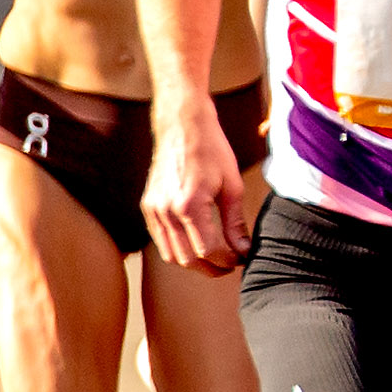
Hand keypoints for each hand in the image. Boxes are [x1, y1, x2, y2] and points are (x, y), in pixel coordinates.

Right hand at [144, 116, 252, 273]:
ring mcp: (153, 209)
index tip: (241, 258)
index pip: (208, 251)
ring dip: (194, 262)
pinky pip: (160, 240)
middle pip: (188, 259)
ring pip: (171, 255)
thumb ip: (235, 222)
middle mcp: (166, 210)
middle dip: (211, 267)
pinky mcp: (148, 205)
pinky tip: (196, 242)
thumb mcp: (232, 186)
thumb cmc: (211, 149)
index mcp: (189, 205)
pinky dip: (178, 248)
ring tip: (215, 257)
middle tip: (230, 264)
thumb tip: (244, 250)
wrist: (182, 124)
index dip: (227, 260)